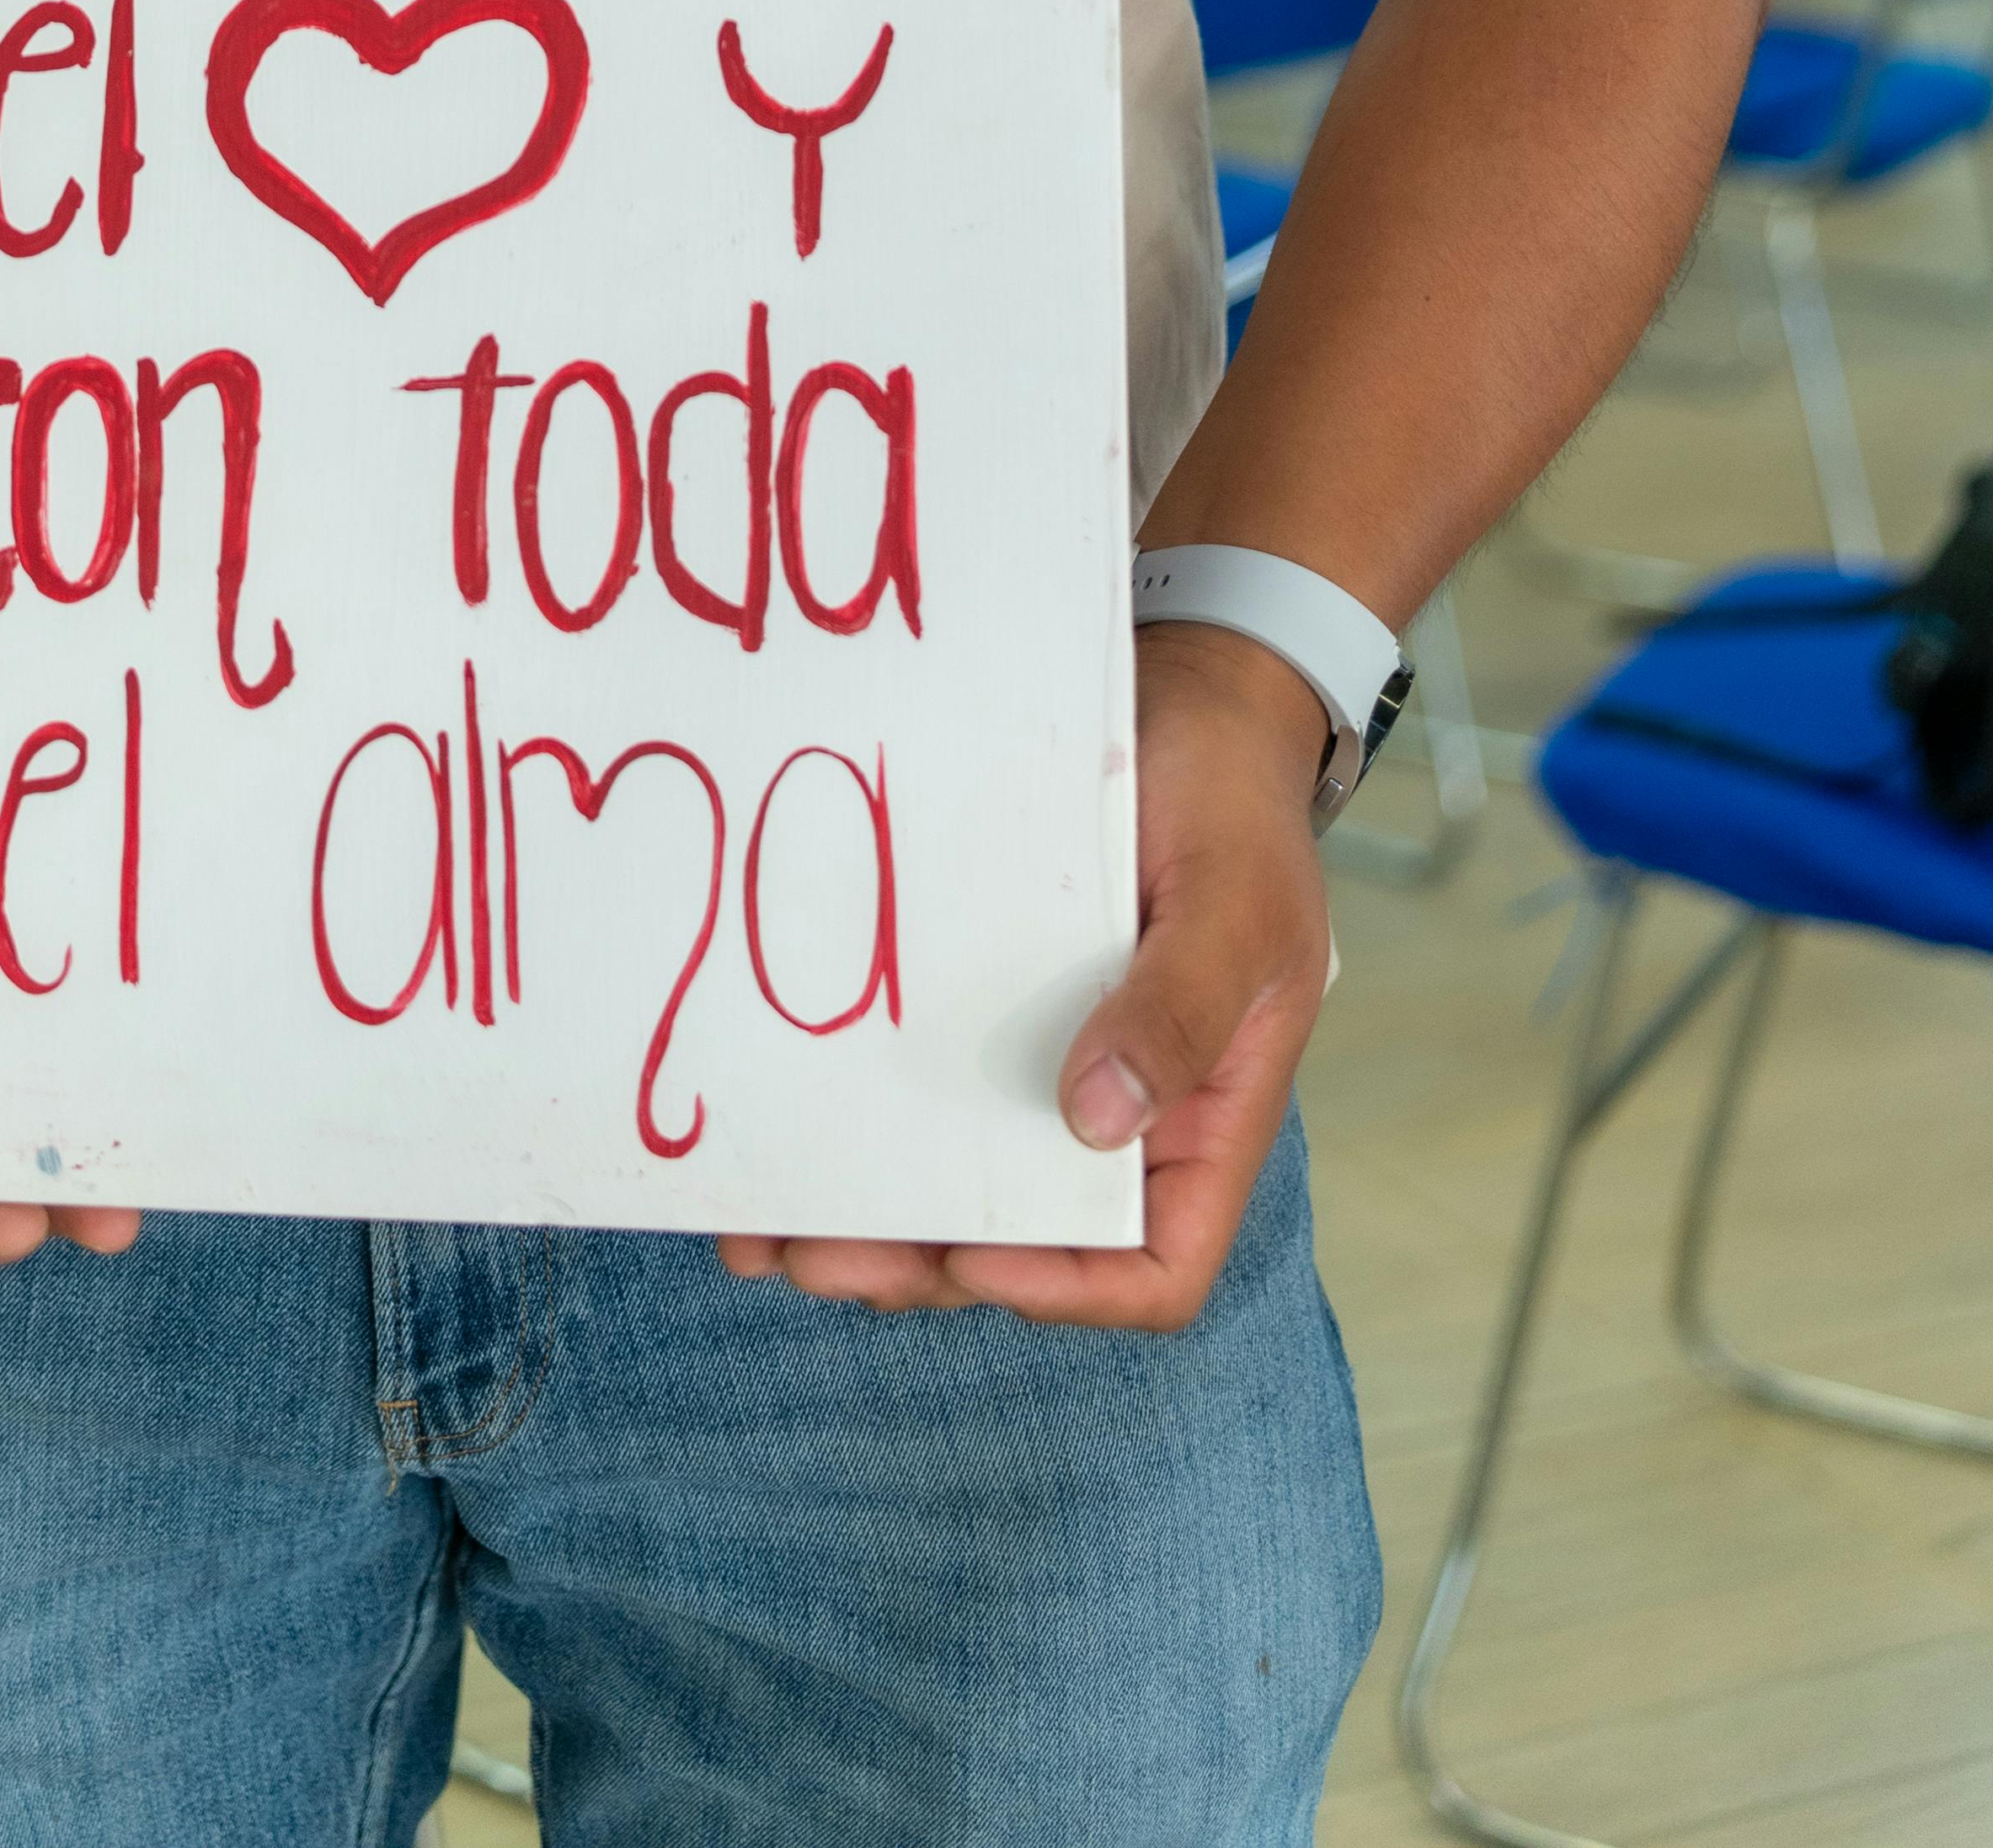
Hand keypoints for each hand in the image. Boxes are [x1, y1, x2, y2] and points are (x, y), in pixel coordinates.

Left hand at [715, 621, 1330, 1329]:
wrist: (1188, 706)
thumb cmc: (1234, 805)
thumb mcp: (1234, 905)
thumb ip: (1179, 1010)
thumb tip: (1096, 1119)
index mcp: (1204, 1119)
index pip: (1153, 1265)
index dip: (1065, 1286)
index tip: (972, 1251)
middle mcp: (1122, 1118)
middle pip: (1026, 1244)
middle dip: (919, 1263)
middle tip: (811, 1256)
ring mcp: (1048, 1067)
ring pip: (959, 1186)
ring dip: (864, 1220)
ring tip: (758, 1228)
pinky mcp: (987, 1015)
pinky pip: (923, 1093)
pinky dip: (852, 1126)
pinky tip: (772, 1128)